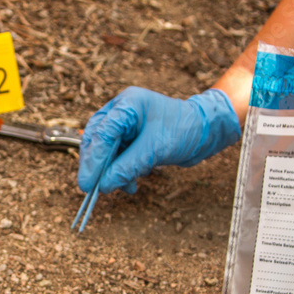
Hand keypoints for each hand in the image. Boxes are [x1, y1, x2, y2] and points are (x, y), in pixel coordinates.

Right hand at [77, 87, 240, 194]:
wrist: (205, 131)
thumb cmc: (185, 129)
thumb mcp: (155, 150)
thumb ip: (127, 167)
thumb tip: (104, 185)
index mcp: (127, 104)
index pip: (101, 132)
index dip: (92, 159)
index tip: (88, 183)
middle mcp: (122, 112)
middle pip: (96, 140)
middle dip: (96, 166)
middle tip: (92, 188)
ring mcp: (125, 125)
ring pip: (105, 152)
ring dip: (110, 172)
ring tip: (122, 187)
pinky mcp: (130, 139)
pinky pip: (116, 158)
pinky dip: (120, 172)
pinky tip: (129, 184)